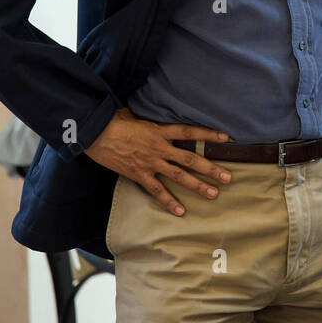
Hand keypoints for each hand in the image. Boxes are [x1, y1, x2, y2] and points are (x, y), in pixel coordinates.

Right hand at [84, 108, 231, 215]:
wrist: (93, 133)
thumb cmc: (112, 120)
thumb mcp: (135, 113)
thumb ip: (149, 118)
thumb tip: (154, 111)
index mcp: (159, 131)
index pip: (189, 132)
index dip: (208, 134)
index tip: (226, 138)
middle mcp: (159, 148)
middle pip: (190, 159)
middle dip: (211, 169)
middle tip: (228, 177)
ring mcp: (150, 163)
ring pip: (179, 176)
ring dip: (198, 185)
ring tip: (214, 194)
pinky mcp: (138, 174)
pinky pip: (157, 190)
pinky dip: (169, 201)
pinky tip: (181, 211)